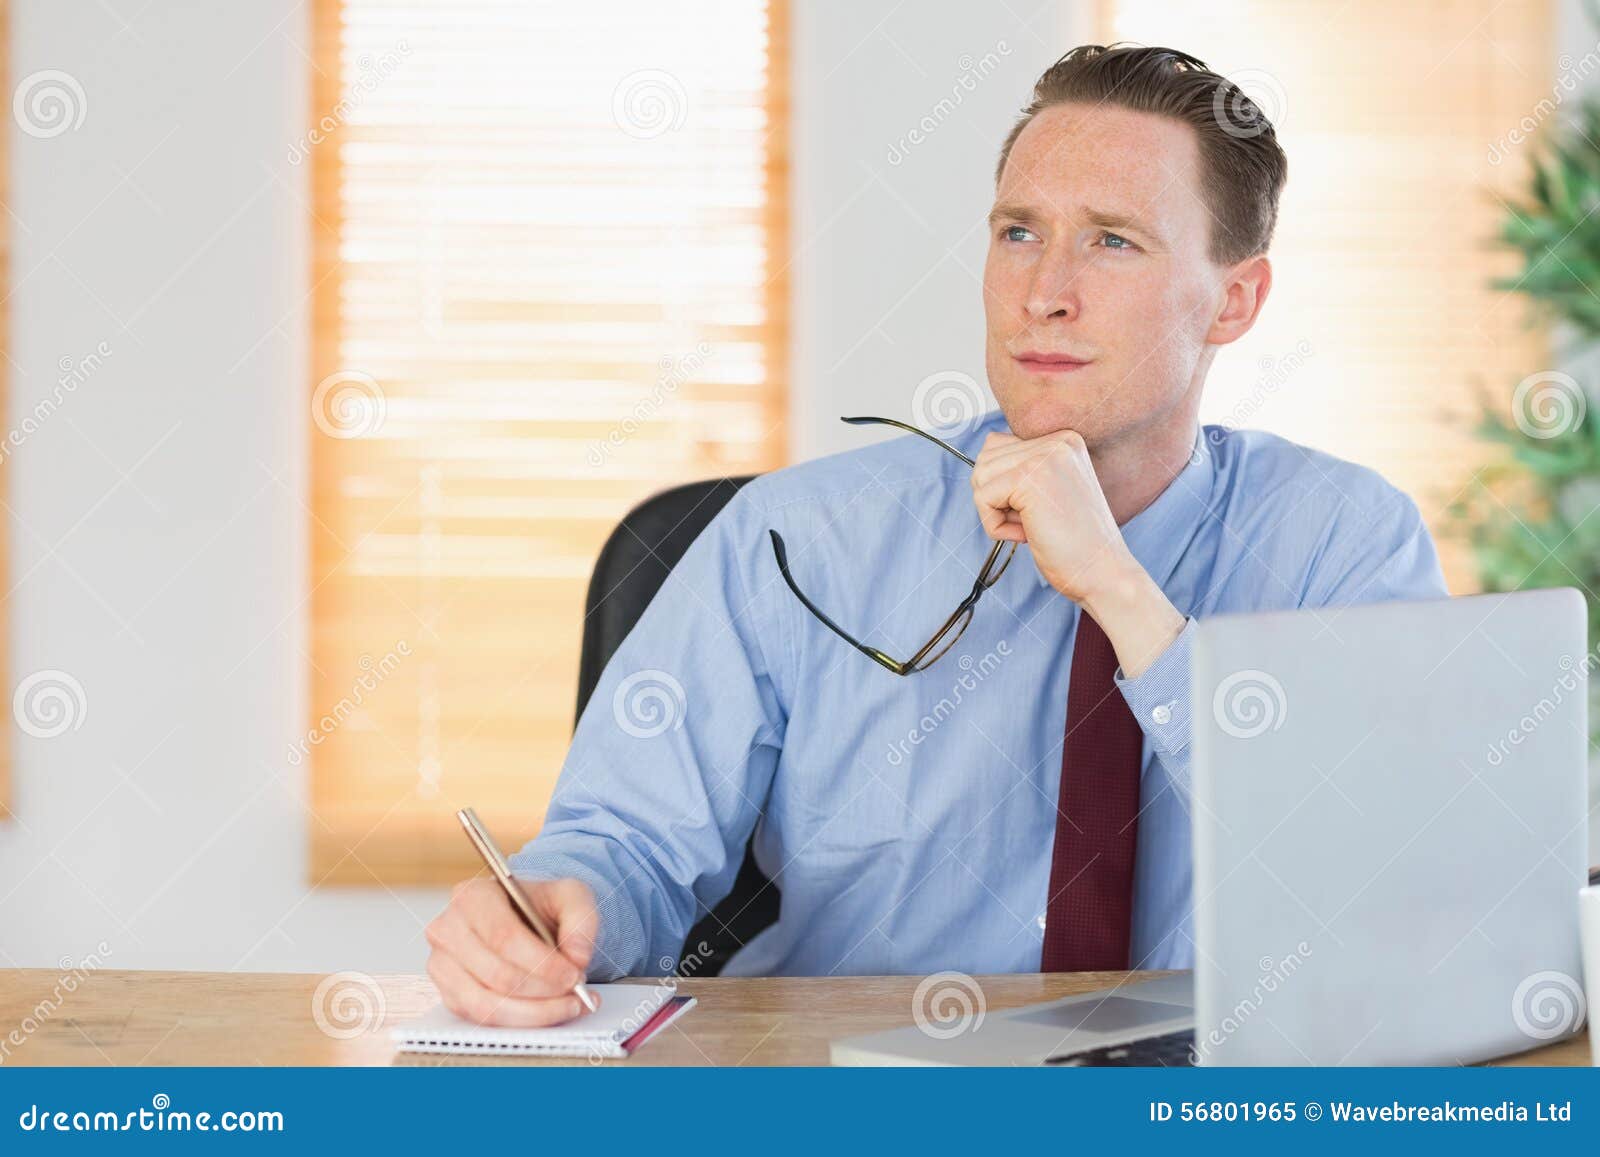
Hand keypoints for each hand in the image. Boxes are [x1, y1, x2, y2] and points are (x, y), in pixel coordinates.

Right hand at [425, 876, 599, 1025]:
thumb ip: (581, 918)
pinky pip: (483, 1019)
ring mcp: (443, 965)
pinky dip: (521, 1022)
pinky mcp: (450, 994)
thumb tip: (577, 956)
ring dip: (534, 1013)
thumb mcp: (570, 895)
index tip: (574, 974)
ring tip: (569, 1006)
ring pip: (487, 1005)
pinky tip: (549, 1012)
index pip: (504, 936)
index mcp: (474, 895)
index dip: (542, 963)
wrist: (525, 919)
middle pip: (496, 974)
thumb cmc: (540, 906)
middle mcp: (449, 929)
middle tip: (576, 992)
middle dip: (543, 990)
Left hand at [970, 428, 1184, 678]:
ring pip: (980, 476)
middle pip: (985, 458)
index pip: (999, 446)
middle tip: (1034, 521)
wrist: (1104, 573)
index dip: (1003, 488)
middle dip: (996, 498)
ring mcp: (1045, 455)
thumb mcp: (1049, 494)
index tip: (1036, 511)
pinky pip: (982, 497)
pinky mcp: (1030, 477)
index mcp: (1064, 441)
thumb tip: (979, 466)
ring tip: (1032, 527)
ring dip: (995, 512)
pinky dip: (995, 526)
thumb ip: (1020, 472)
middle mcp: (1057, 441)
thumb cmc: (1075, 544)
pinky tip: (1027, 535)